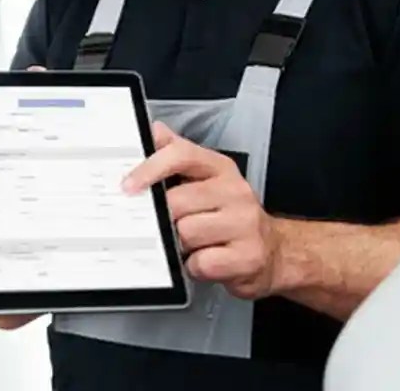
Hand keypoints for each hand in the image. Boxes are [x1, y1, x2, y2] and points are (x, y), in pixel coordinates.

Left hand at [123, 123, 280, 299]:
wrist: (272, 251)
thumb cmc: (228, 215)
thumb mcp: (206, 180)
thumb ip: (177, 156)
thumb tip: (155, 131)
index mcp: (220, 168)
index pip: (181, 155)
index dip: (150, 169)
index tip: (128, 186)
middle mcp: (235, 191)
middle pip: (176, 202)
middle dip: (167, 220)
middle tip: (175, 227)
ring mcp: (245, 224)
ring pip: (186, 233)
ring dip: (182, 245)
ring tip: (195, 244)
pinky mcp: (248, 256)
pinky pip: (201, 263)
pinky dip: (197, 267)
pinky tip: (207, 260)